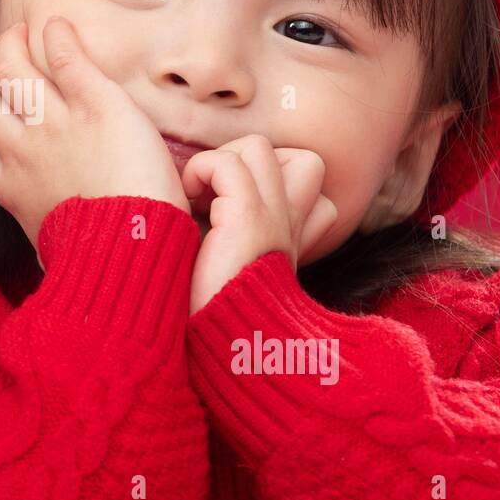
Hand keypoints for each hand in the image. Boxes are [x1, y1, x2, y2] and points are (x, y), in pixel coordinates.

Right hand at [0, 16, 188, 257]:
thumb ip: (44, 237)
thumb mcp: (54, 253)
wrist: (133, 254)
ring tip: (22, 32)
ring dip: (12, 44)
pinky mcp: (98, 106)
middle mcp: (25, 152)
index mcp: (12, 190)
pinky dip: (56, 37)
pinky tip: (57, 26)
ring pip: (12, 68)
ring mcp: (57, 126)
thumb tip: (45, 256)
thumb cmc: (101, 263)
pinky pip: (65, 59)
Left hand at [181, 134, 336, 315]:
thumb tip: (194, 210)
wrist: (207, 351)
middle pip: (302, 161)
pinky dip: (202, 169)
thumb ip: (223, 239)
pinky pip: (230, 163)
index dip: (270, 186)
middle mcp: (289, 231)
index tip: (223, 211)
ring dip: (218, 161)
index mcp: (286, 244)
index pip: (313, 192)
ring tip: (195, 195)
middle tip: (211, 195)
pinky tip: (185, 197)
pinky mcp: (251, 222)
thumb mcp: (222, 272)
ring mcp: (275, 223)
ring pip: (260, 148)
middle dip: (248, 163)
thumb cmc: (202, 317)